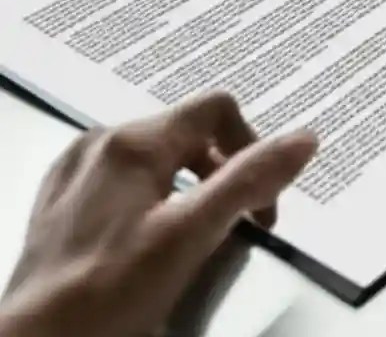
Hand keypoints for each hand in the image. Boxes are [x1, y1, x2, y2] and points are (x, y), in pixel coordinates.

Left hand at [0, 92, 316, 336]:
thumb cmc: (107, 293)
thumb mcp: (193, 234)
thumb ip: (250, 180)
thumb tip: (302, 139)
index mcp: (131, 143)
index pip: (216, 110)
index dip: (253, 149)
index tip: (260, 201)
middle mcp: (100, 145)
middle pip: (189, 135)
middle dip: (225, 174)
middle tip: (238, 225)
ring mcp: (78, 173)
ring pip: (159, 160)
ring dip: (193, 190)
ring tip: (196, 239)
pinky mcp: (64, 203)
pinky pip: (126, 183)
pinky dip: (155, 203)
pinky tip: (152, 245)